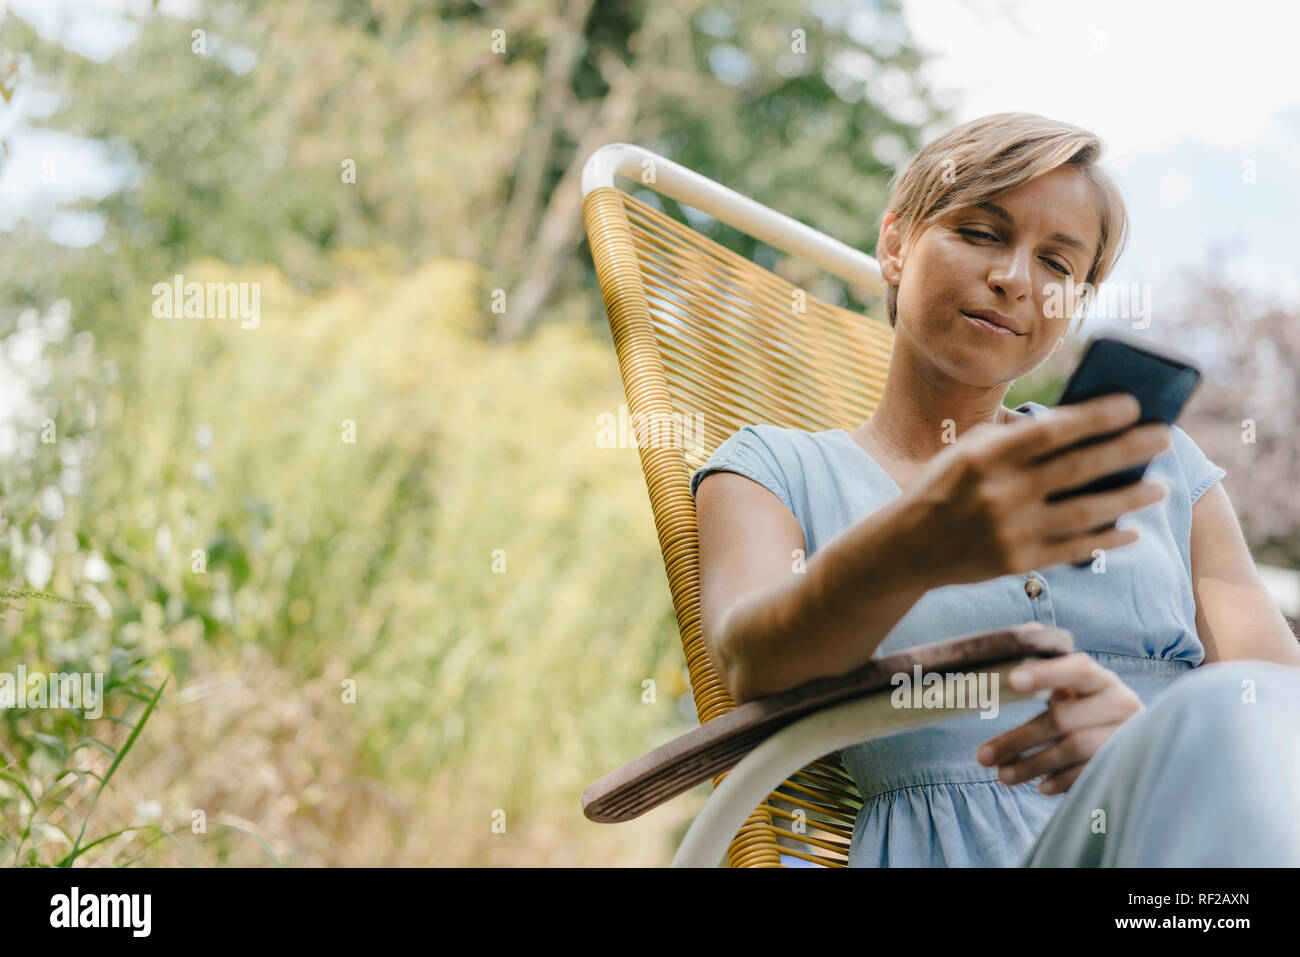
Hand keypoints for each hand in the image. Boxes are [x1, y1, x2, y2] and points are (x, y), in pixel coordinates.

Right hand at [895, 392, 1172, 586]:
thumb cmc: (943, 487)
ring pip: (1085, 513)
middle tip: (1163, 437)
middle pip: (1078, 469)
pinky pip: (1073, 549)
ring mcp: (1010, 531)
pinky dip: (1106, 540)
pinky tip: (1131, 530)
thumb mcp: (966, 451)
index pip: (1051, 431)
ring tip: (1159, 487)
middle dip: (1127, 450)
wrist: (906, 547)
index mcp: (985, 457)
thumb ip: (1013, 438)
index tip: (1132, 405)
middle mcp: (999, 493)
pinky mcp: (1016, 562)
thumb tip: (1076, 423)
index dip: (1095, 417)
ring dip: (1128, 498)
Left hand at [975, 652, 1143, 795]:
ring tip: (1001, 776)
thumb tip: (1024, 635)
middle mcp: (1120, 704)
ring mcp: (1127, 736)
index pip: (1077, 669)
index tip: (1012, 680)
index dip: (1045, 673)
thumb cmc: (1090, 708)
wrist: (1141, 743)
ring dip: (1033, 764)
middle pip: (1063, 719)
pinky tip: (1040, 786)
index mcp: (1101, 679)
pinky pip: (1089, 774)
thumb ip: (1051, 667)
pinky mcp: (1128, 764)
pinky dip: (1061, 781)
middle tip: (981, 756)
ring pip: (1075, 749)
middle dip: (1018, 738)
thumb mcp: (1076, 688)